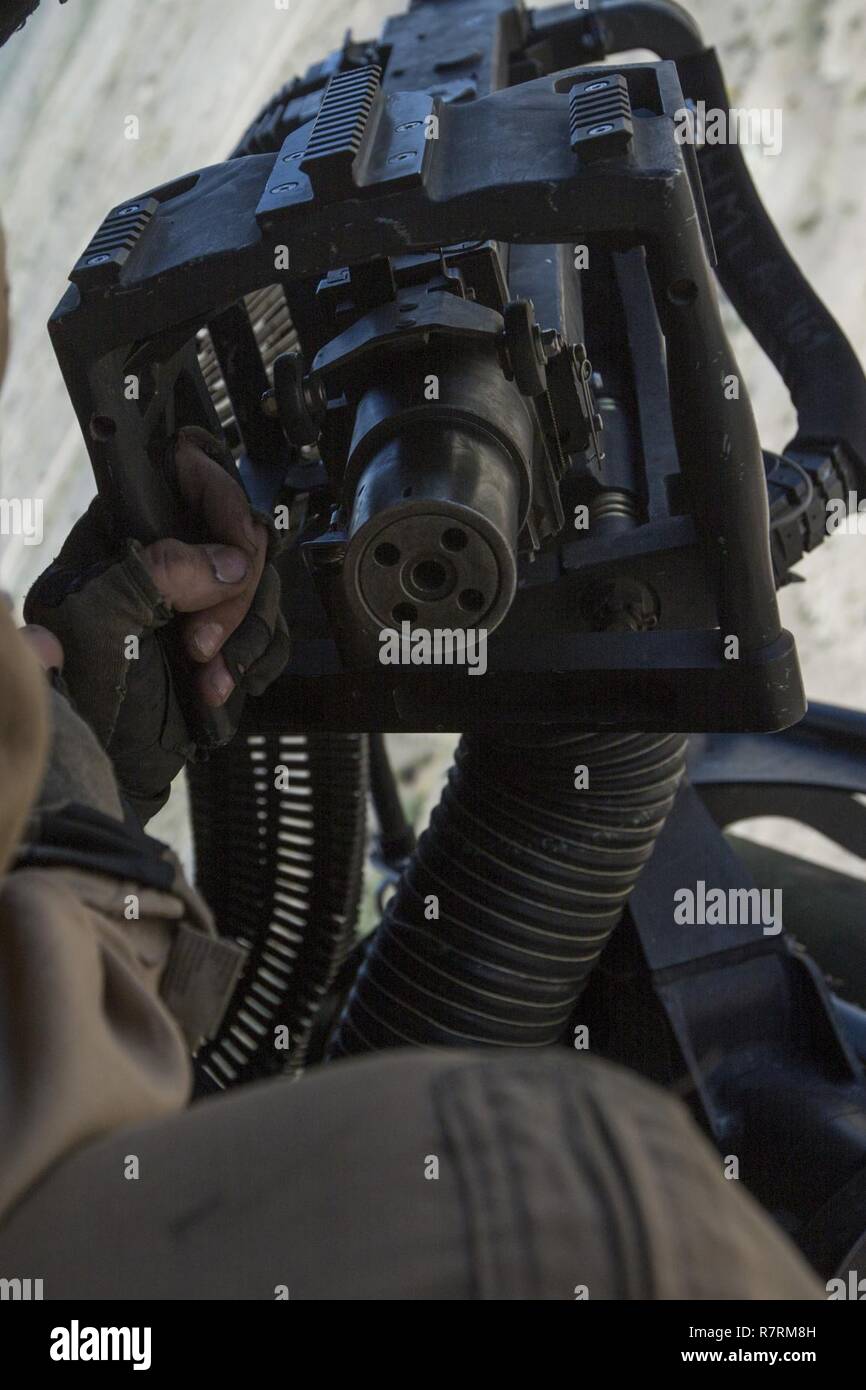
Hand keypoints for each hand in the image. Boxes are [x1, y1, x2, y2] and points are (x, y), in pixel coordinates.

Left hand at [24, 428, 290, 820]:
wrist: (109, 774)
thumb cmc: (86, 700)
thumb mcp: (100, 624)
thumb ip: (157, 573)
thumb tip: (229, 560)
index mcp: (121, 534)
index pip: (187, 473)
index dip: (221, 502)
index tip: (233, 551)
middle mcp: (164, 557)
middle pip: (239, 534)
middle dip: (233, 595)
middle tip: (199, 642)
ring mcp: (197, 599)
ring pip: (261, 583)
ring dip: (244, 636)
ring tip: (206, 676)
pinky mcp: (225, 636)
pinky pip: (271, 627)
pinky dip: (255, 660)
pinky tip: (220, 687)